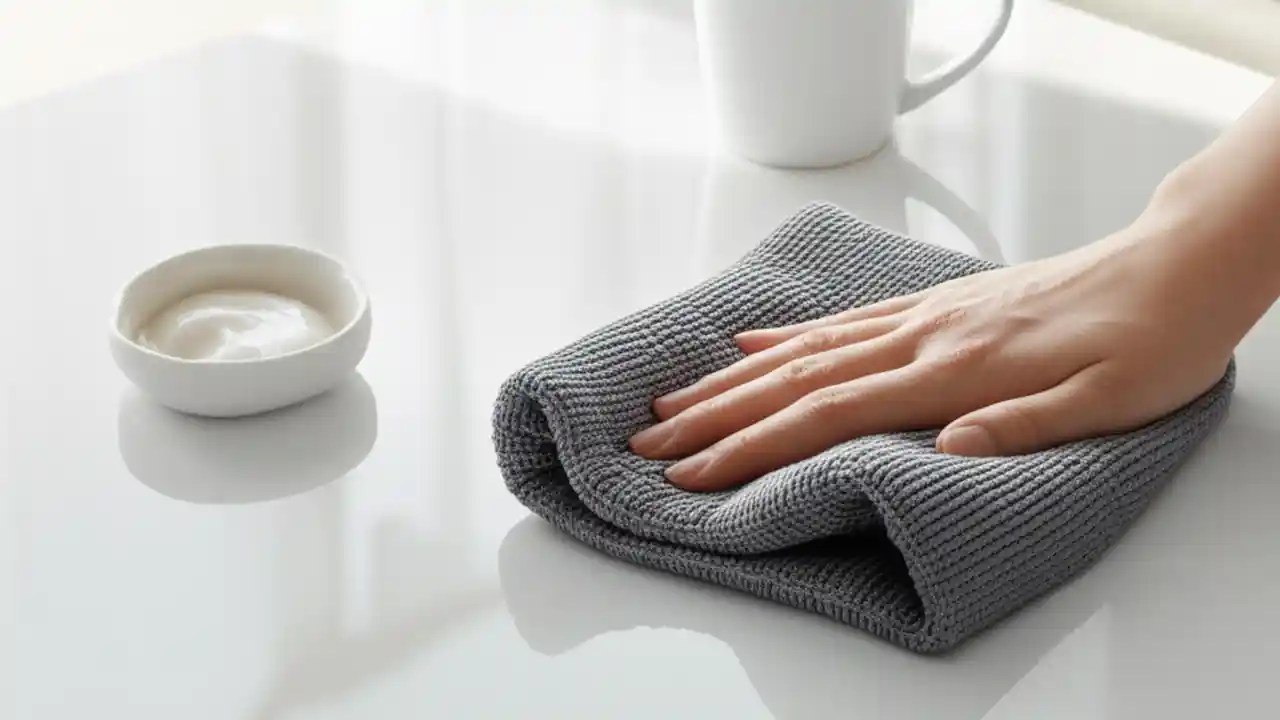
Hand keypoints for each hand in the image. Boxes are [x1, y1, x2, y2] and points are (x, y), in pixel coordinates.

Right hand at [629, 214, 1244, 491]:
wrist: (1173, 266)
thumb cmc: (1149, 341)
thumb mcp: (1108, 401)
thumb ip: (1022, 425)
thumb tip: (944, 449)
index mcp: (953, 369)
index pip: (827, 412)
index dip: (752, 445)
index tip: (693, 472)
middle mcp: (921, 336)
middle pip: (794, 378)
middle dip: (714, 414)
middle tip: (649, 440)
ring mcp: (921, 315)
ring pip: (805, 347)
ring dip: (731, 377)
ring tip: (674, 398)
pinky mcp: (932, 304)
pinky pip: (843, 320)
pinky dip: (788, 335)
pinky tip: (752, 344)